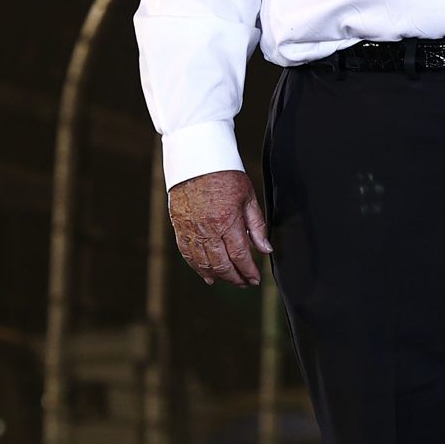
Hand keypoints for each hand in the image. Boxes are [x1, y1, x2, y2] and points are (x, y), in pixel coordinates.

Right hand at [167, 170, 272, 285]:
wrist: (196, 160)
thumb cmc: (225, 174)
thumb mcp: (248, 197)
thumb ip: (257, 225)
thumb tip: (266, 249)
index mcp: (227, 220)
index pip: (240, 255)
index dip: (249, 271)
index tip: (255, 279)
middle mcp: (207, 228)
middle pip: (222, 263)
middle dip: (235, 278)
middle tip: (244, 283)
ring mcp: (191, 229)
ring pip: (203, 262)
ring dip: (217, 275)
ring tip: (228, 280)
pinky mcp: (179, 226)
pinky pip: (187, 253)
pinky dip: (197, 267)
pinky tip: (206, 275)